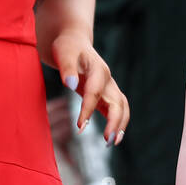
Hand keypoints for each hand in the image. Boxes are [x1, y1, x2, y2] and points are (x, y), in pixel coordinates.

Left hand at [51, 30, 129, 145]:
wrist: (74, 41)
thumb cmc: (68, 47)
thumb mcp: (63, 53)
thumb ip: (67, 68)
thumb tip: (69, 84)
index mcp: (98, 69)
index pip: (95, 92)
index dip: (88, 109)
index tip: (80, 126)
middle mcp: (108, 79)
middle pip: (117, 102)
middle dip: (114, 122)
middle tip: (107, 141)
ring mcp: (109, 86)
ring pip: (122, 107)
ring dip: (120, 125)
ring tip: (111, 143)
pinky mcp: (106, 93)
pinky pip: (116, 109)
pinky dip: (117, 123)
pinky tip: (111, 137)